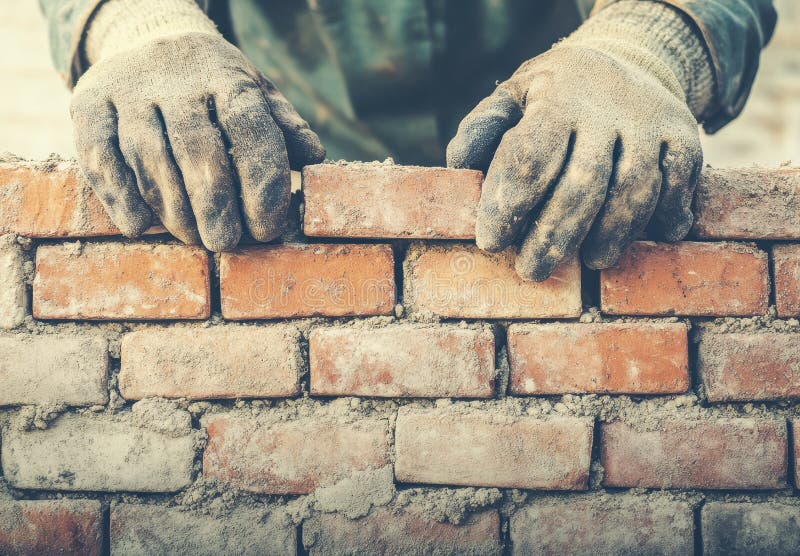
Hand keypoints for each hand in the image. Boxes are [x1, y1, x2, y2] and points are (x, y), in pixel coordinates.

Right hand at [71, 32, 323, 250]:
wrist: (150, 39)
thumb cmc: (217, 87)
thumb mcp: (258, 95)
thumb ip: (285, 128)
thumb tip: (314, 159)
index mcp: (228, 78)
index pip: (250, 130)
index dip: (262, 184)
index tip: (268, 228)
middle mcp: (177, 79)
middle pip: (198, 150)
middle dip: (216, 206)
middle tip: (227, 242)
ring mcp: (129, 89)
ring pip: (149, 157)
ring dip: (173, 209)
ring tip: (194, 239)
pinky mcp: (88, 103)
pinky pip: (99, 154)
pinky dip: (118, 195)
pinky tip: (139, 227)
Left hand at [447, 46, 701, 280]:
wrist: (625, 58)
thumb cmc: (553, 95)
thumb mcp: (513, 97)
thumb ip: (484, 128)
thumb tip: (459, 164)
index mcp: (556, 100)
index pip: (530, 158)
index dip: (508, 205)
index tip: (490, 242)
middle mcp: (606, 109)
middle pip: (582, 185)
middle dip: (554, 237)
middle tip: (531, 272)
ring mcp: (650, 122)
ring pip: (634, 190)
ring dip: (612, 235)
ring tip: (590, 263)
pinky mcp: (685, 135)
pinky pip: (680, 183)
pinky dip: (668, 215)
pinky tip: (654, 239)